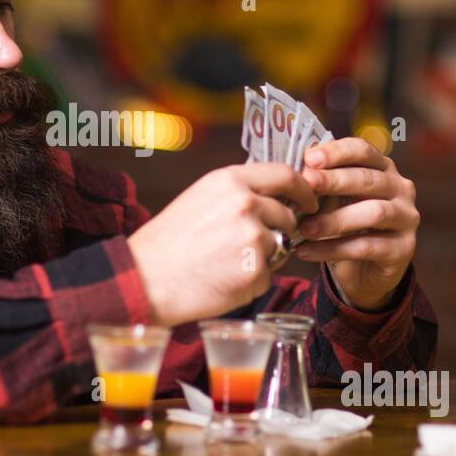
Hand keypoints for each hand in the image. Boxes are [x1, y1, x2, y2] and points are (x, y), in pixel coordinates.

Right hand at [127, 163, 317, 327]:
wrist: (145, 279)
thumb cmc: (167, 242)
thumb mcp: (199, 198)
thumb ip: (237, 193)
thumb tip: (272, 197)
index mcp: (230, 181)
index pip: (285, 175)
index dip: (303, 189)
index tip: (309, 200)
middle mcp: (246, 205)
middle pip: (286, 216)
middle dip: (278, 230)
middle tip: (249, 244)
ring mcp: (253, 239)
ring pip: (279, 247)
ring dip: (263, 256)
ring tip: (225, 262)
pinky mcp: (256, 272)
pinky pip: (268, 275)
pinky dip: (251, 281)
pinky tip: (222, 279)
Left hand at [296, 137, 418, 310]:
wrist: (364, 270)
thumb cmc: (344, 226)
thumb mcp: (332, 201)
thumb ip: (319, 184)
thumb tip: (290, 171)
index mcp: (382, 168)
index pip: (363, 151)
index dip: (337, 152)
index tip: (309, 158)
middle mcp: (401, 189)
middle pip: (368, 179)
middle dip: (335, 180)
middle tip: (306, 184)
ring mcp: (406, 218)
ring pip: (374, 213)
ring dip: (335, 220)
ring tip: (304, 228)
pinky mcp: (404, 248)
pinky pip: (367, 246)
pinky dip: (333, 249)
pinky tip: (306, 252)